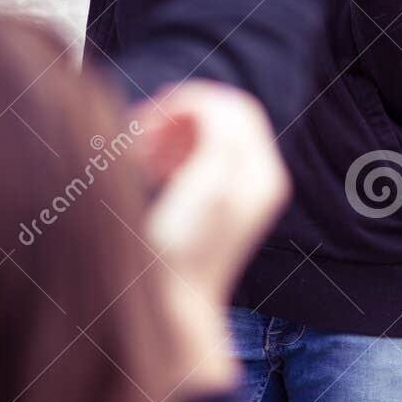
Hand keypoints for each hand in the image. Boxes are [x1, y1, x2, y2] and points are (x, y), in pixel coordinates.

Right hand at [136, 82, 290, 311]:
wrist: (175, 301)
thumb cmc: (184, 248)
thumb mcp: (205, 185)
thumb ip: (217, 137)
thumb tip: (211, 105)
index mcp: (262, 172)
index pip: (235, 107)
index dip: (192, 101)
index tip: (151, 115)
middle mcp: (259, 178)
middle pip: (223, 117)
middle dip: (179, 116)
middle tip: (140, 133)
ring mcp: (241, 189)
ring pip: (207, 134)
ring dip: (170, 133)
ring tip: (139, 154)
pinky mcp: (218, 200)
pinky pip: (198, 156)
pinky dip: (171, 152)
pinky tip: (149, 169)